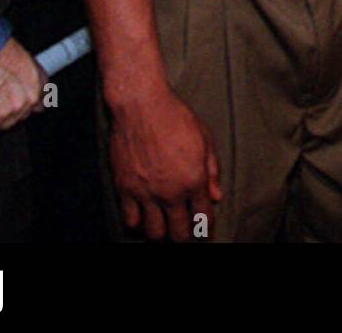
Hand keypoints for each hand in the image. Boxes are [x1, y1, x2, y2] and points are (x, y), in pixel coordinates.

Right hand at [0, 37, 45, 130]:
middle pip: (21, 116)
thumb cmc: (4, 51)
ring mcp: (14, 108)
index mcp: (40, 85)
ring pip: (5, 123)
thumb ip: (28, 80)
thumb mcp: (27, 62)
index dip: (26, 105)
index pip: (39, 106)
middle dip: (10, 110)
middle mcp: (31, 99)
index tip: (17, 102)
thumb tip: (20, 87)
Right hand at [108, 88, 222, 241]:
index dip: (205, 228)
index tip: (204, 230)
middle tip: (183, 231)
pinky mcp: (125, 189)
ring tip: (163, 227)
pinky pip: (130, 220)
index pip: (203, 218)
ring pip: (153, 233)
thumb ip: (212, 170)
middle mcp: (171, 192)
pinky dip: (137, 225)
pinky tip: (142, 219)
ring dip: (160, 234)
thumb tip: (217, 196)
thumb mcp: (205, 139)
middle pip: (178, 233)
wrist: (141, 106)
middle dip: (183, 236)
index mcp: (194, 180)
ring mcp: (146, 193)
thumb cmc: (176, 117)